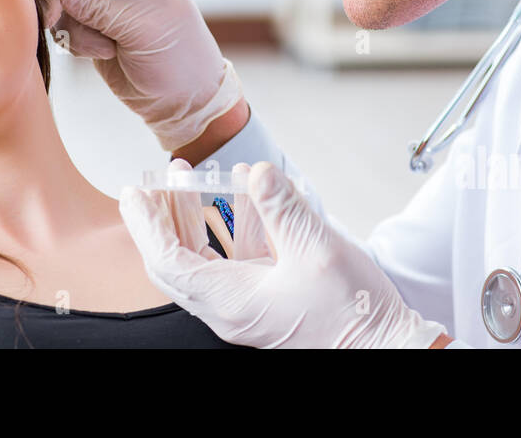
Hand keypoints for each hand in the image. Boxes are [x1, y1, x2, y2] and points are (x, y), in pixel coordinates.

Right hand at [44, 0, 243, 152]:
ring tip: (105, 48)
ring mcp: (105, 3)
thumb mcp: (140, 27)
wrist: (183, 100)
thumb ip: (96, 5)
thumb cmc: (177, 58)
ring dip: (76, 28)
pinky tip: (103, 53)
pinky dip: (76, 41)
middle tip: (55, 19)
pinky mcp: (93, 27)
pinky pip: (66, 26)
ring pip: (63, 2)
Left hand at [119, 158, 448, 347]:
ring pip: (206, 259)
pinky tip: (246, 195)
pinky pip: (236, 261)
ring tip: (193, 178)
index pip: (168, 260)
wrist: (388, 347)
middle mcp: (231, 308)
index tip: (133, 193)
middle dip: (164, 216)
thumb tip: (258, 173)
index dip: (146, 224)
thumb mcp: (316, 249)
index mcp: (230, 303)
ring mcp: (249, 305)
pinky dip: (232, 227)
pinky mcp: (268, 300)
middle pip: (179, 260)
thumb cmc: (354, 314)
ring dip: (196, 218)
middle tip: (158, 179)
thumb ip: (282, 206)